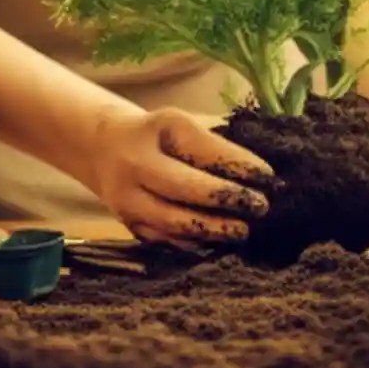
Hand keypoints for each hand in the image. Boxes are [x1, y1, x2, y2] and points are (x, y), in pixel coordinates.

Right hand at [79, 107, 273, 248]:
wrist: (101, 148)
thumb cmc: (154, 136)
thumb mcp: (178, 125)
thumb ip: (212, 144)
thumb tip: (260, 174)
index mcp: (153, 130)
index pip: (200, 149)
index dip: (237, 164)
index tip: (267, 176)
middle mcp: (134, 164)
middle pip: (182, 187)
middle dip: (225, 198)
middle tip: (260, 206)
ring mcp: (127, 198)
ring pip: (172, 220)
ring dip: (212, 228)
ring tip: (242, 230)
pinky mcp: (128, 223)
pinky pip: (164, 238)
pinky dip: (194, 242)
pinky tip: (217, 241)